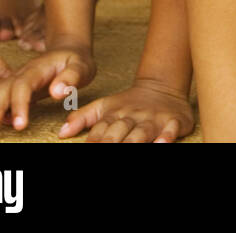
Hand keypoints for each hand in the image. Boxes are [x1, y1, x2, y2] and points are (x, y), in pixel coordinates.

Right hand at [0, 41, 95, 131]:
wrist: (68, 49)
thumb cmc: (76, 61)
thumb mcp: (82, 67)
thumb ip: (71, 77)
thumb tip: (57, 92)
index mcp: (38, 69)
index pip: (24, 86)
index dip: (20, 105)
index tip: (20, 125)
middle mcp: (22, 73)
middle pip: (4, 89)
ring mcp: (15, 77)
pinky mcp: (13, 83)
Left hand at [59, 78, 192, 142]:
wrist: (162, 86)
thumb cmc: (128, 103)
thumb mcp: (104, 106)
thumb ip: (82, 118)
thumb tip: (61, 133)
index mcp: (114, 114)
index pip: (100, 130)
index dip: (93, 141)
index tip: (88, 148)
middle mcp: (133, 117)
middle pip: (119, 132)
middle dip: (110, 143)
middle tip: (105, 150)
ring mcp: (153, 119)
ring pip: (142, 132)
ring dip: (134, 141)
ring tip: (128, 148)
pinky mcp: (174, 120)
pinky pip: (171, 129)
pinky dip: (167, 136)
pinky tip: (162, 143)